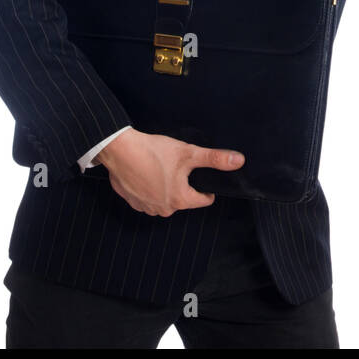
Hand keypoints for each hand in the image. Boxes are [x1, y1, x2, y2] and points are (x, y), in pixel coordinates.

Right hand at [96, 128, 243, 216]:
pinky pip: (148, 198)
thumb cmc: (154, 152)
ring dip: (165, 187)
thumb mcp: (188, 153)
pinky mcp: (132, 202)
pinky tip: (146, 173)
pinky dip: (149, 188)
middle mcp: (164, 209)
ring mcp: (146, 208)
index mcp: (180, 200)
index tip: (201, 176)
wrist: (120, 150)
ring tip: (161, 169)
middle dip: (183, 185)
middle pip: (183, 199)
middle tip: (177, 167)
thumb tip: (239, 161)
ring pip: (165, 199)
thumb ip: (214, 159)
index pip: (204, 200)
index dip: (206, 187)